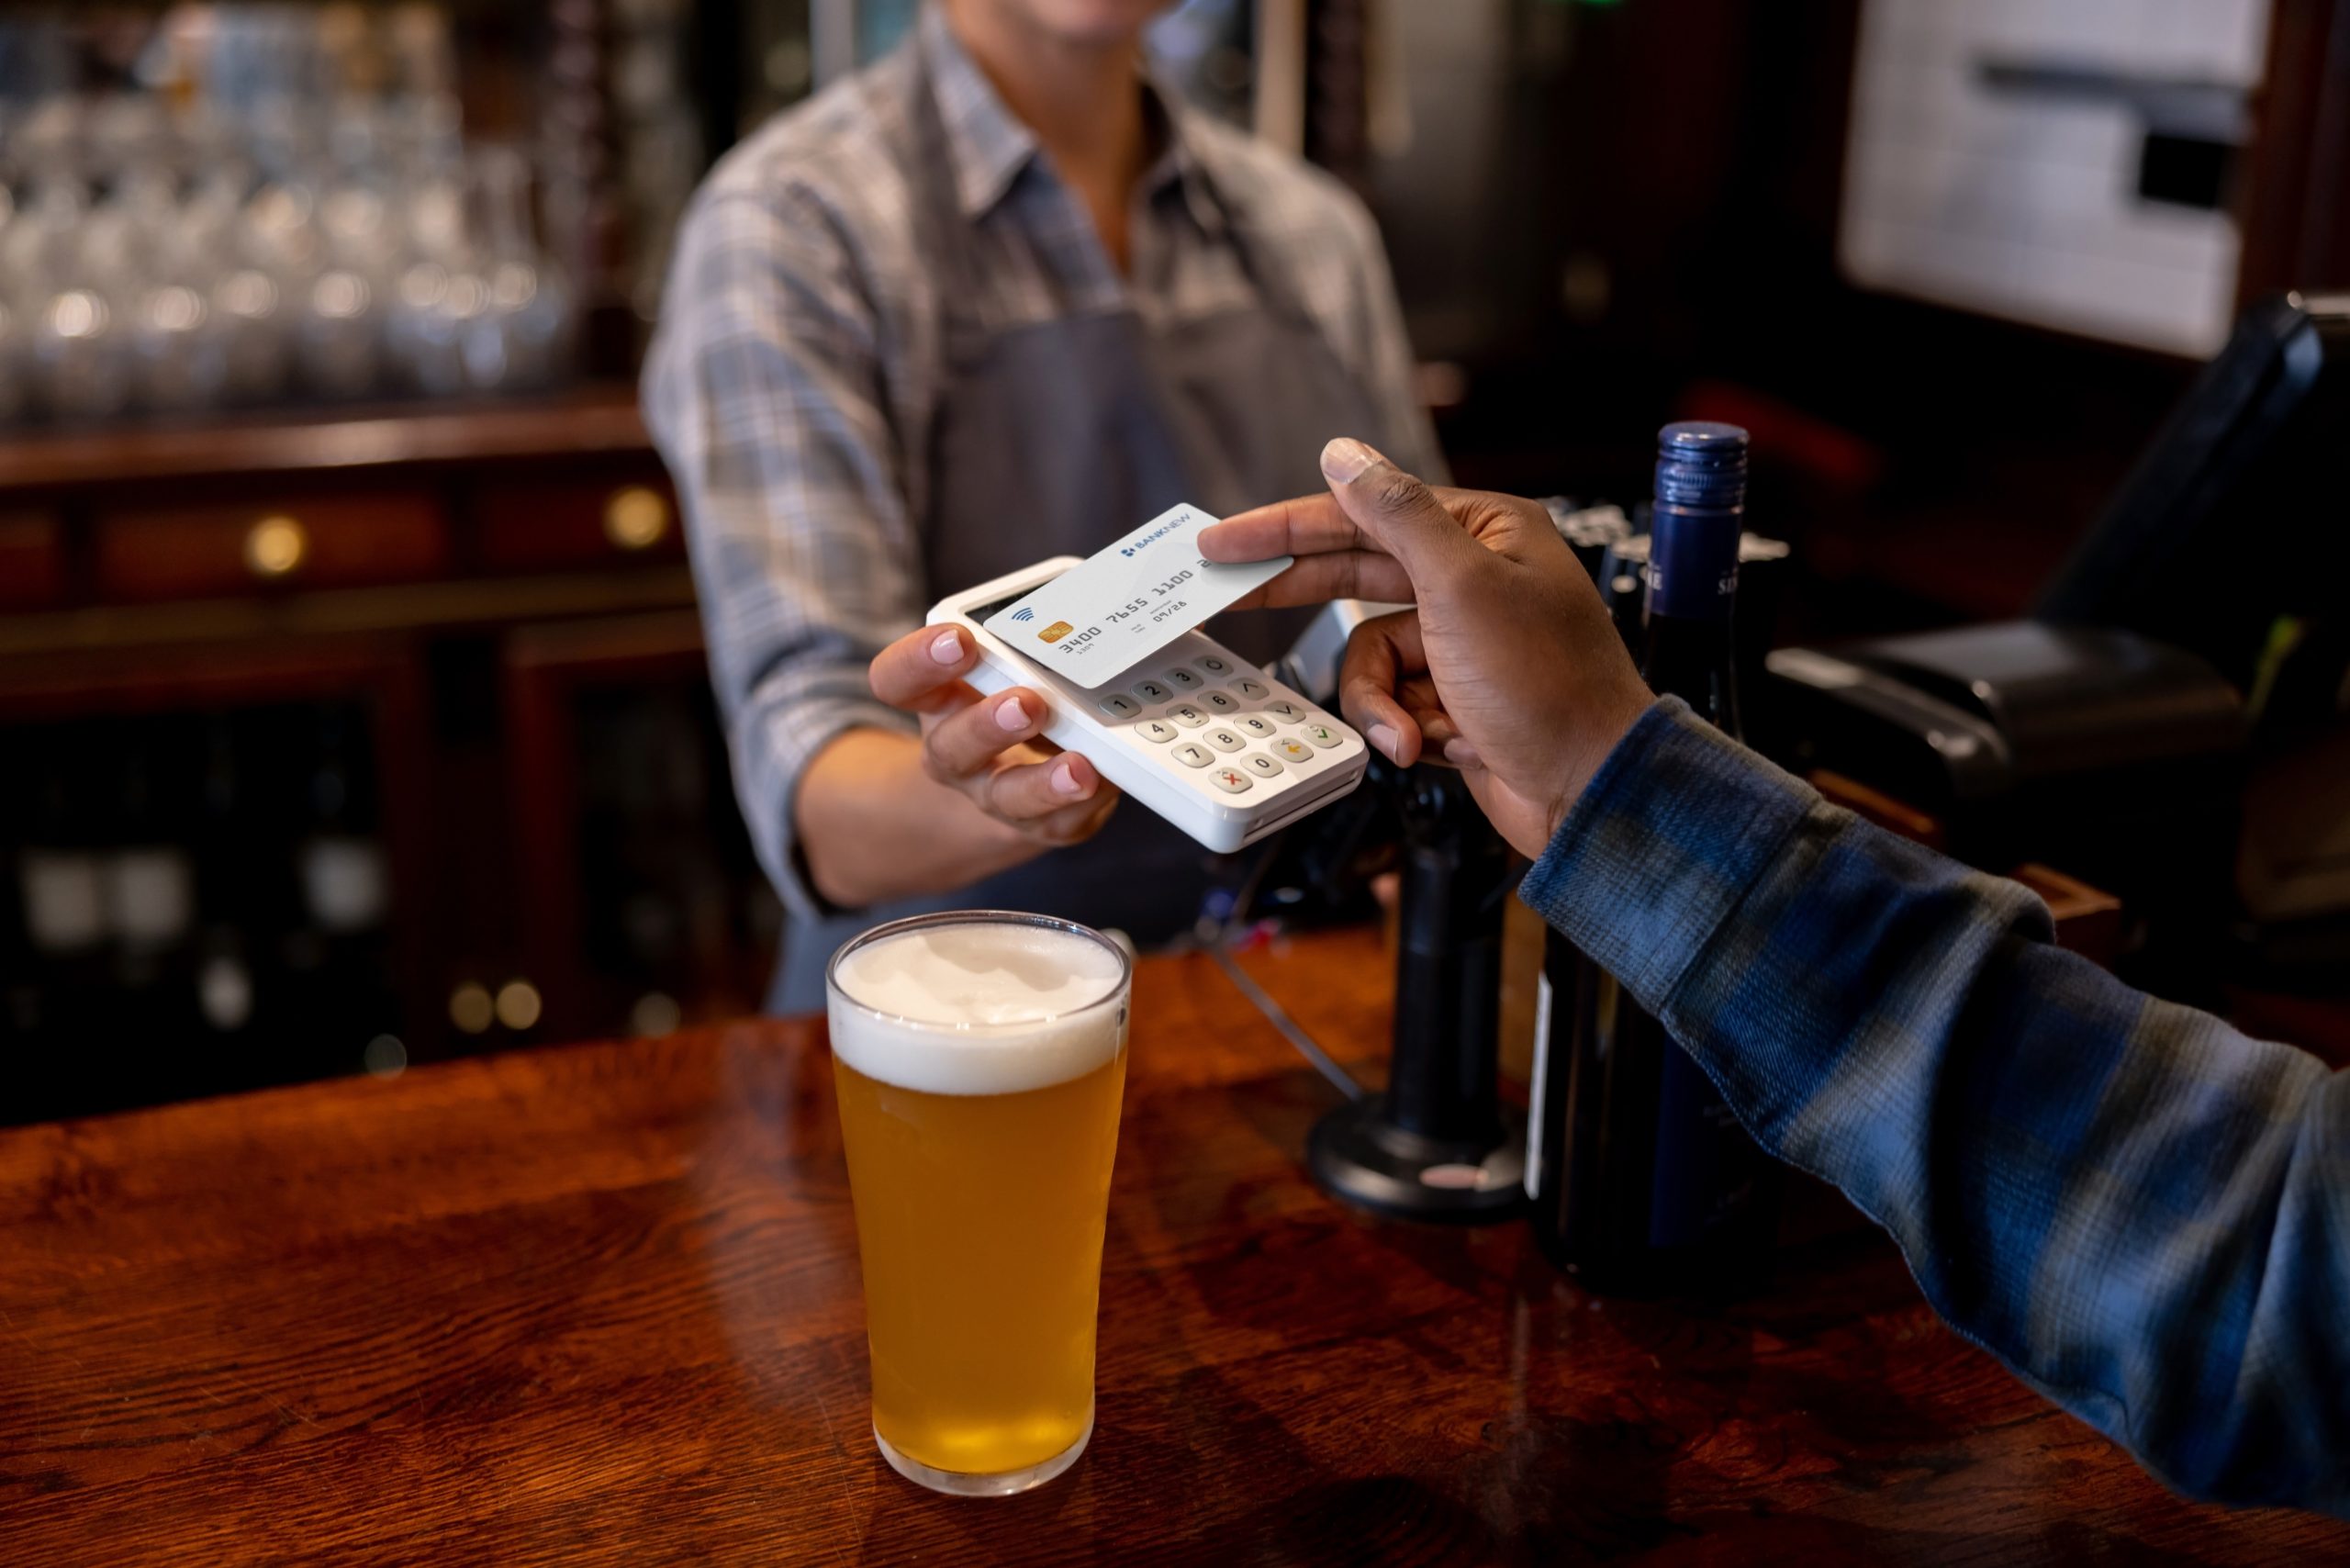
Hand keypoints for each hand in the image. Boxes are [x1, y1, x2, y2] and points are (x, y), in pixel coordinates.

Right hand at [867, 625, 1119, 849]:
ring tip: (1077, 767)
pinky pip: (1059, 822)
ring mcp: (994, 792)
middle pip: (950, 745)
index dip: (919, 660)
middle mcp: (956, 749)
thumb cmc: (1019, 695)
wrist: (1023, 779)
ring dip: (1040, 781)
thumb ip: (1037, 633)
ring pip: (1005, 795)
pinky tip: (1105, 781)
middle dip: (988, 723)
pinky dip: (1086, 803)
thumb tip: (1099, 594)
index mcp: (938, 698)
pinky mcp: (1041, 822)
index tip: (959, 637)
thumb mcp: (1014, 661)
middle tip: (1026, 701)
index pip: (898, 679)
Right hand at [1200, 438, 1653, 858]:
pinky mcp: (1452, 697)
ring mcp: (1460, 642)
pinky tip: (1438, 743)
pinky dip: (1404, 726)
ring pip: (1368, 654)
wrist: (1588, 789)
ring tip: (1410, 729)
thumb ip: (1396, 514)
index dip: (1286, 525)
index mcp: (1484, 532)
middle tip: (1228, 593)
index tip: (1225, 540)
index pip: (1365, 512)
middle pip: (1356, 575)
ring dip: (1381, 700)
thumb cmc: (1548, 685)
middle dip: (1303, 598)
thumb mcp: (1463, 586)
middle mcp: (1472, 579)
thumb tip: (1345, 455)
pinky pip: (1389, 700)